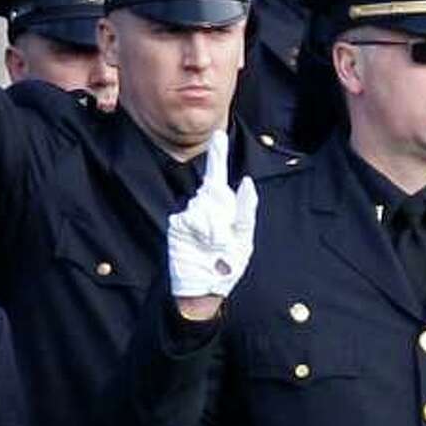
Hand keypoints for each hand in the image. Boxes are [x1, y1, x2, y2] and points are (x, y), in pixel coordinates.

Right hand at [168, 129, 257, 308]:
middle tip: (223, 207)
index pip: (219, 178)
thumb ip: (246, 211)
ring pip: (205, 204)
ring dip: (214, 224)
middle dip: (221, 191)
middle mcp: (205, 208)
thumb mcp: (244, 241)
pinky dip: (201, 230)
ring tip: (216, 245)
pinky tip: (204, 244)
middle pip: (213, 188)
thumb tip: (247, 182)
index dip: (217, 156)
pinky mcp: (178, 225)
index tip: (217, 136)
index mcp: (223, 209)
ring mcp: (190, 216)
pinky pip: (192, 217)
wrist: (203, 289)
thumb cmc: (226, 267)